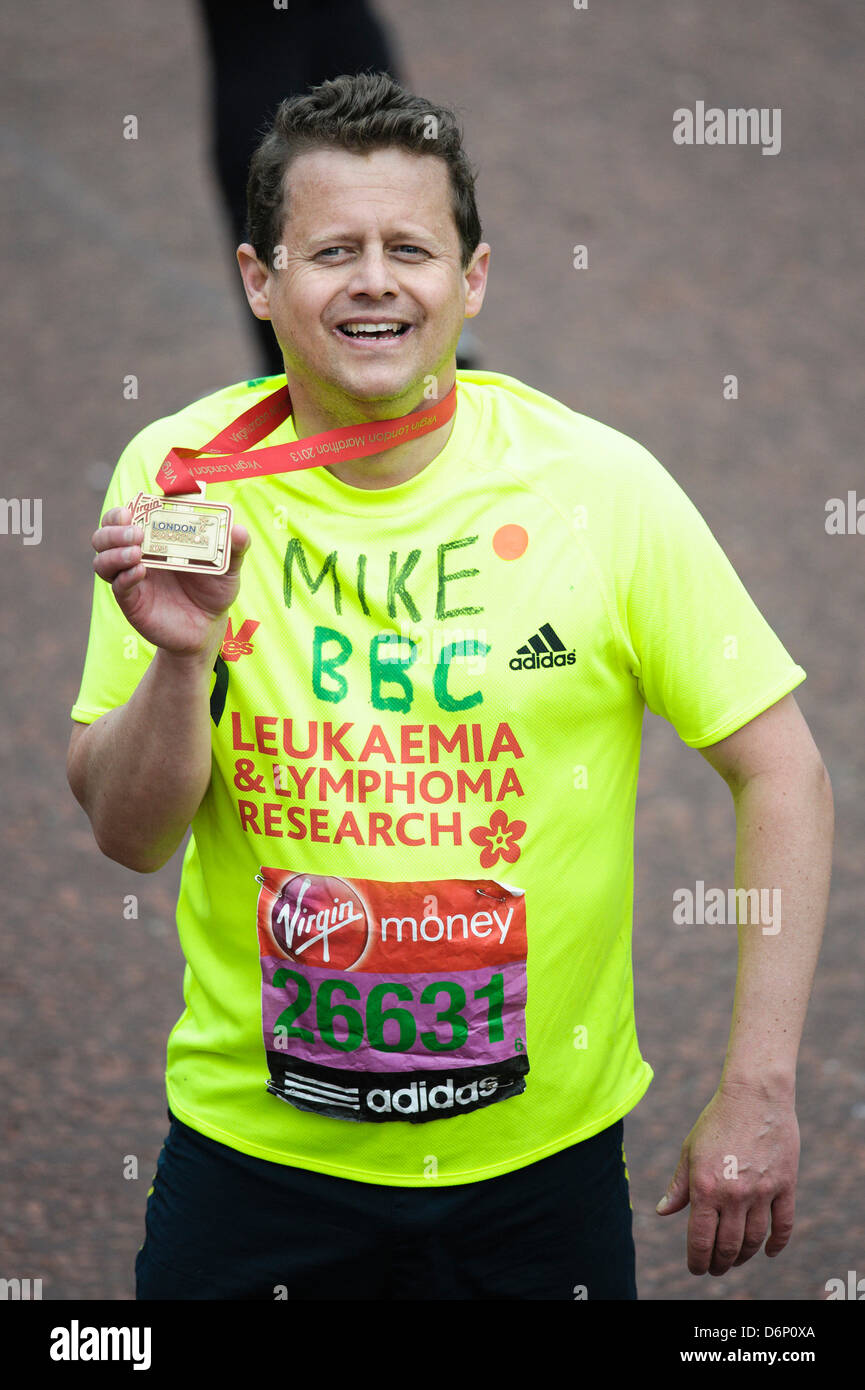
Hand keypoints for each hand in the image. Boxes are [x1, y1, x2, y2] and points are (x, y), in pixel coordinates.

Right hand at [91, 505, 249, 657]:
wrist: (208, 627)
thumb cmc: (213, 590)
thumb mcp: (228, 568)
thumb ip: (235, 547)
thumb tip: (238, 529)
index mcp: (154, 539)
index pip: (124, 517)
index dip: (121, 511)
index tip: (132, 508)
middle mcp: (136, 555)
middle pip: (104, 535)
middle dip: (113, 529)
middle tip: (137, 533)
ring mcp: (131, 578)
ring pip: (102, 560)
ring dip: (114, 552)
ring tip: (136, 552)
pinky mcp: (132, 602)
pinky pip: (118, 587)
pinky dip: (124, 577)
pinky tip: (140, 572)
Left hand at [655, 1080, 799, 1275]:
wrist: (755, 1096)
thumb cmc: (717, 1121)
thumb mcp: (690, 1150)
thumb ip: (679, 1186)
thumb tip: (662, 1213)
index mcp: (705, 1187)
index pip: (700, 1239)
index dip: (697, 1260)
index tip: (696, 1269)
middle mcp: (734, 1195)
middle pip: (728, 1246)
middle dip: (720, 1263)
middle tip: (716, 1269)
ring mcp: (762, 1192)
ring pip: (754, 1240)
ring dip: (744, 1256)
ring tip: (736, 1260)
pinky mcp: (785, 1186)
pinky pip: (783, 1226)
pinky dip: (776, 1244)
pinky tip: (767, 1252)